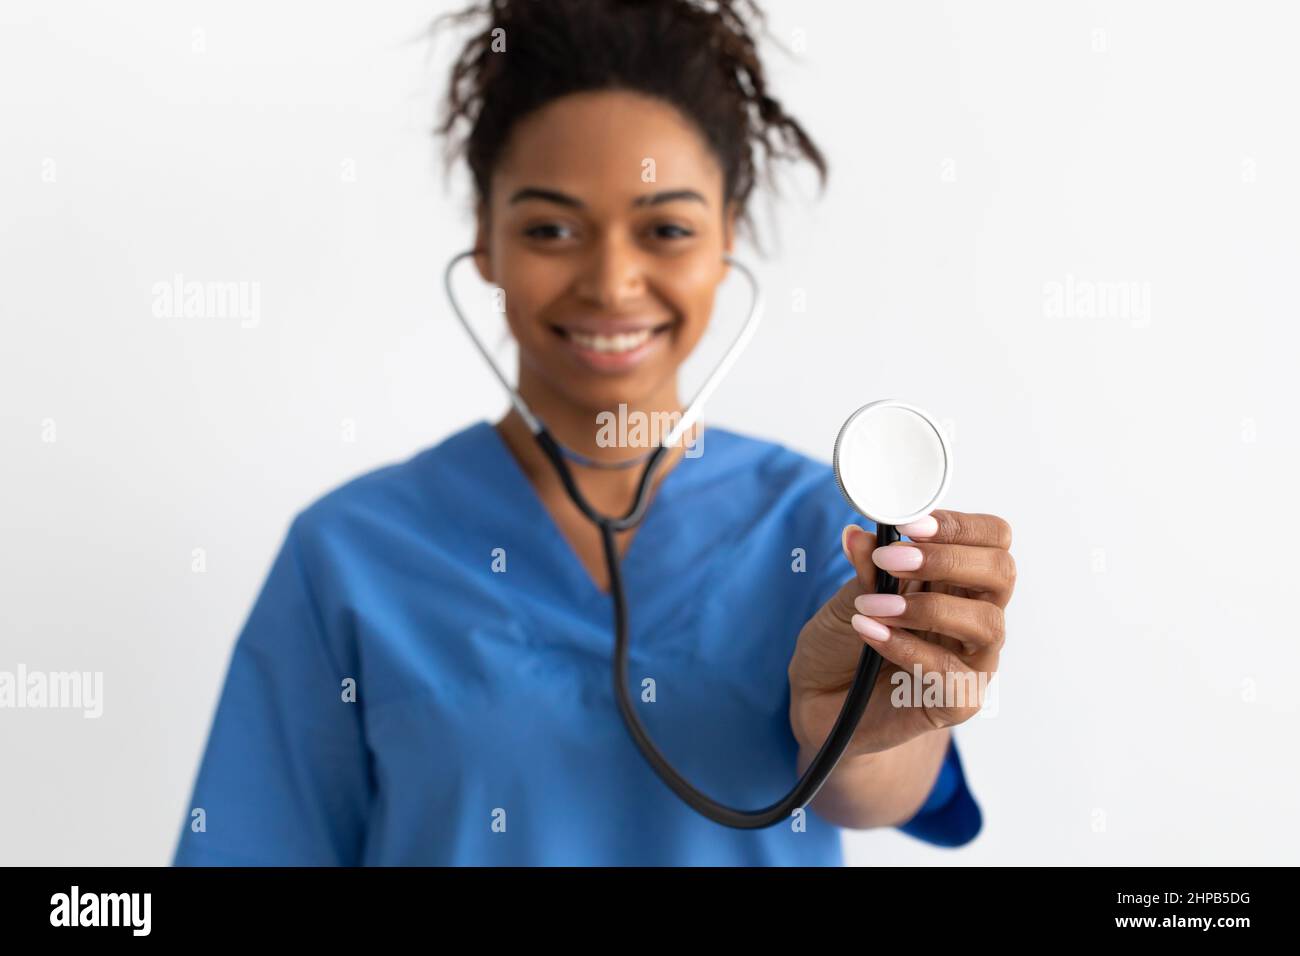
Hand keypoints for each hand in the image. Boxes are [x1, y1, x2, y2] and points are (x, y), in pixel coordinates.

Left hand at [788, 509, 1014, 758]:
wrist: (822, 701)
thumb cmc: (844, 643)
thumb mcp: (849, 596)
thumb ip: (865, 569)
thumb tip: (858, 535)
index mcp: (956, 579)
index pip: (991, 539)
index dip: (959, 526)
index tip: (910, 525)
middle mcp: (974, 615)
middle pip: (1002, 572)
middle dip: (947, 560)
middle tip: (892, 560)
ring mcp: (972, 660)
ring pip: (986, 623)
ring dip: (927, 607)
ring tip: (873, 606)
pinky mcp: (959, 700)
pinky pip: (950, 673)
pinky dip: (906, 647)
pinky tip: (870, 633)